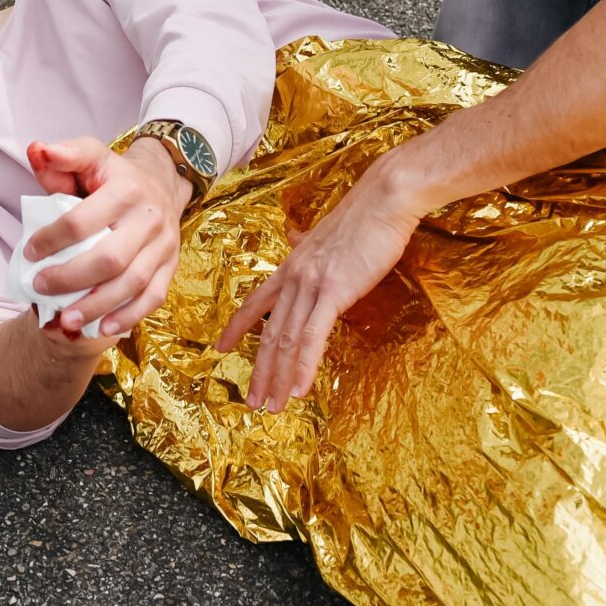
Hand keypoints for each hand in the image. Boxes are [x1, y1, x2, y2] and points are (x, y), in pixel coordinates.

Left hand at [20, 135, 191, 341]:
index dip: (52, 239)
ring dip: (97, 306)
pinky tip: (103, 328)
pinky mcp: (171, 265)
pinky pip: (153, 297)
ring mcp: (163, 245)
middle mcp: (149, 218)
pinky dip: (128, 316)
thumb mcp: (90, 155)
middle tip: (40, 287)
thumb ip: (63, 155)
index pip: (82, 221)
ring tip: (67, 319)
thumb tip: (36, 150)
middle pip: (110, 258)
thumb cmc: (114, 175)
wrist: (163, 181)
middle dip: (71, 278)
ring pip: (132, 283)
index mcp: (126, 189)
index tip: (29, 251)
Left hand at [216, 165, 424, 411]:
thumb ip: (306, 242)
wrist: (384, 200)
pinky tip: (299, 389)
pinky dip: (305, 366)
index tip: (221, 348)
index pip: (255, 302)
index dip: (237, 328)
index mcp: (291, 266)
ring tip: (272, 405)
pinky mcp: (335, 291)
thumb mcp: (324, 232)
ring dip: (278, 377)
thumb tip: (296, 236)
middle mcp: (294, 278)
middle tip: (252, 401)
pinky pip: (314, 336)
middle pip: (269, 332)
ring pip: (287, 340)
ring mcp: (312, 285)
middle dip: (259, 370)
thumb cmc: (363, 218)